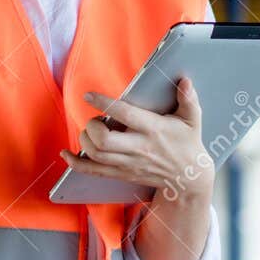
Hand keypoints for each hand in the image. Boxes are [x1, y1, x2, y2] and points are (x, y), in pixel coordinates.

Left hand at [59, 77, 212, 204]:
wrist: (187, 179)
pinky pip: (93, 172)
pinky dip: (76, 164)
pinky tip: (67, 154)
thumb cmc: (187, 144)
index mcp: (153, 129)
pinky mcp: (122, 174)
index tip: (89, 95)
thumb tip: (185, 81)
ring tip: (91, 131)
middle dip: (91, 127)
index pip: (125, 115)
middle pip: (104, 141)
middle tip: (95, 120)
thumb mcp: (192, 120)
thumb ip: (188, 99)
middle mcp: (138, 148)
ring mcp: (128, 163)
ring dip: (85, 140)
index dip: (104, 104)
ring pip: (95, 155)